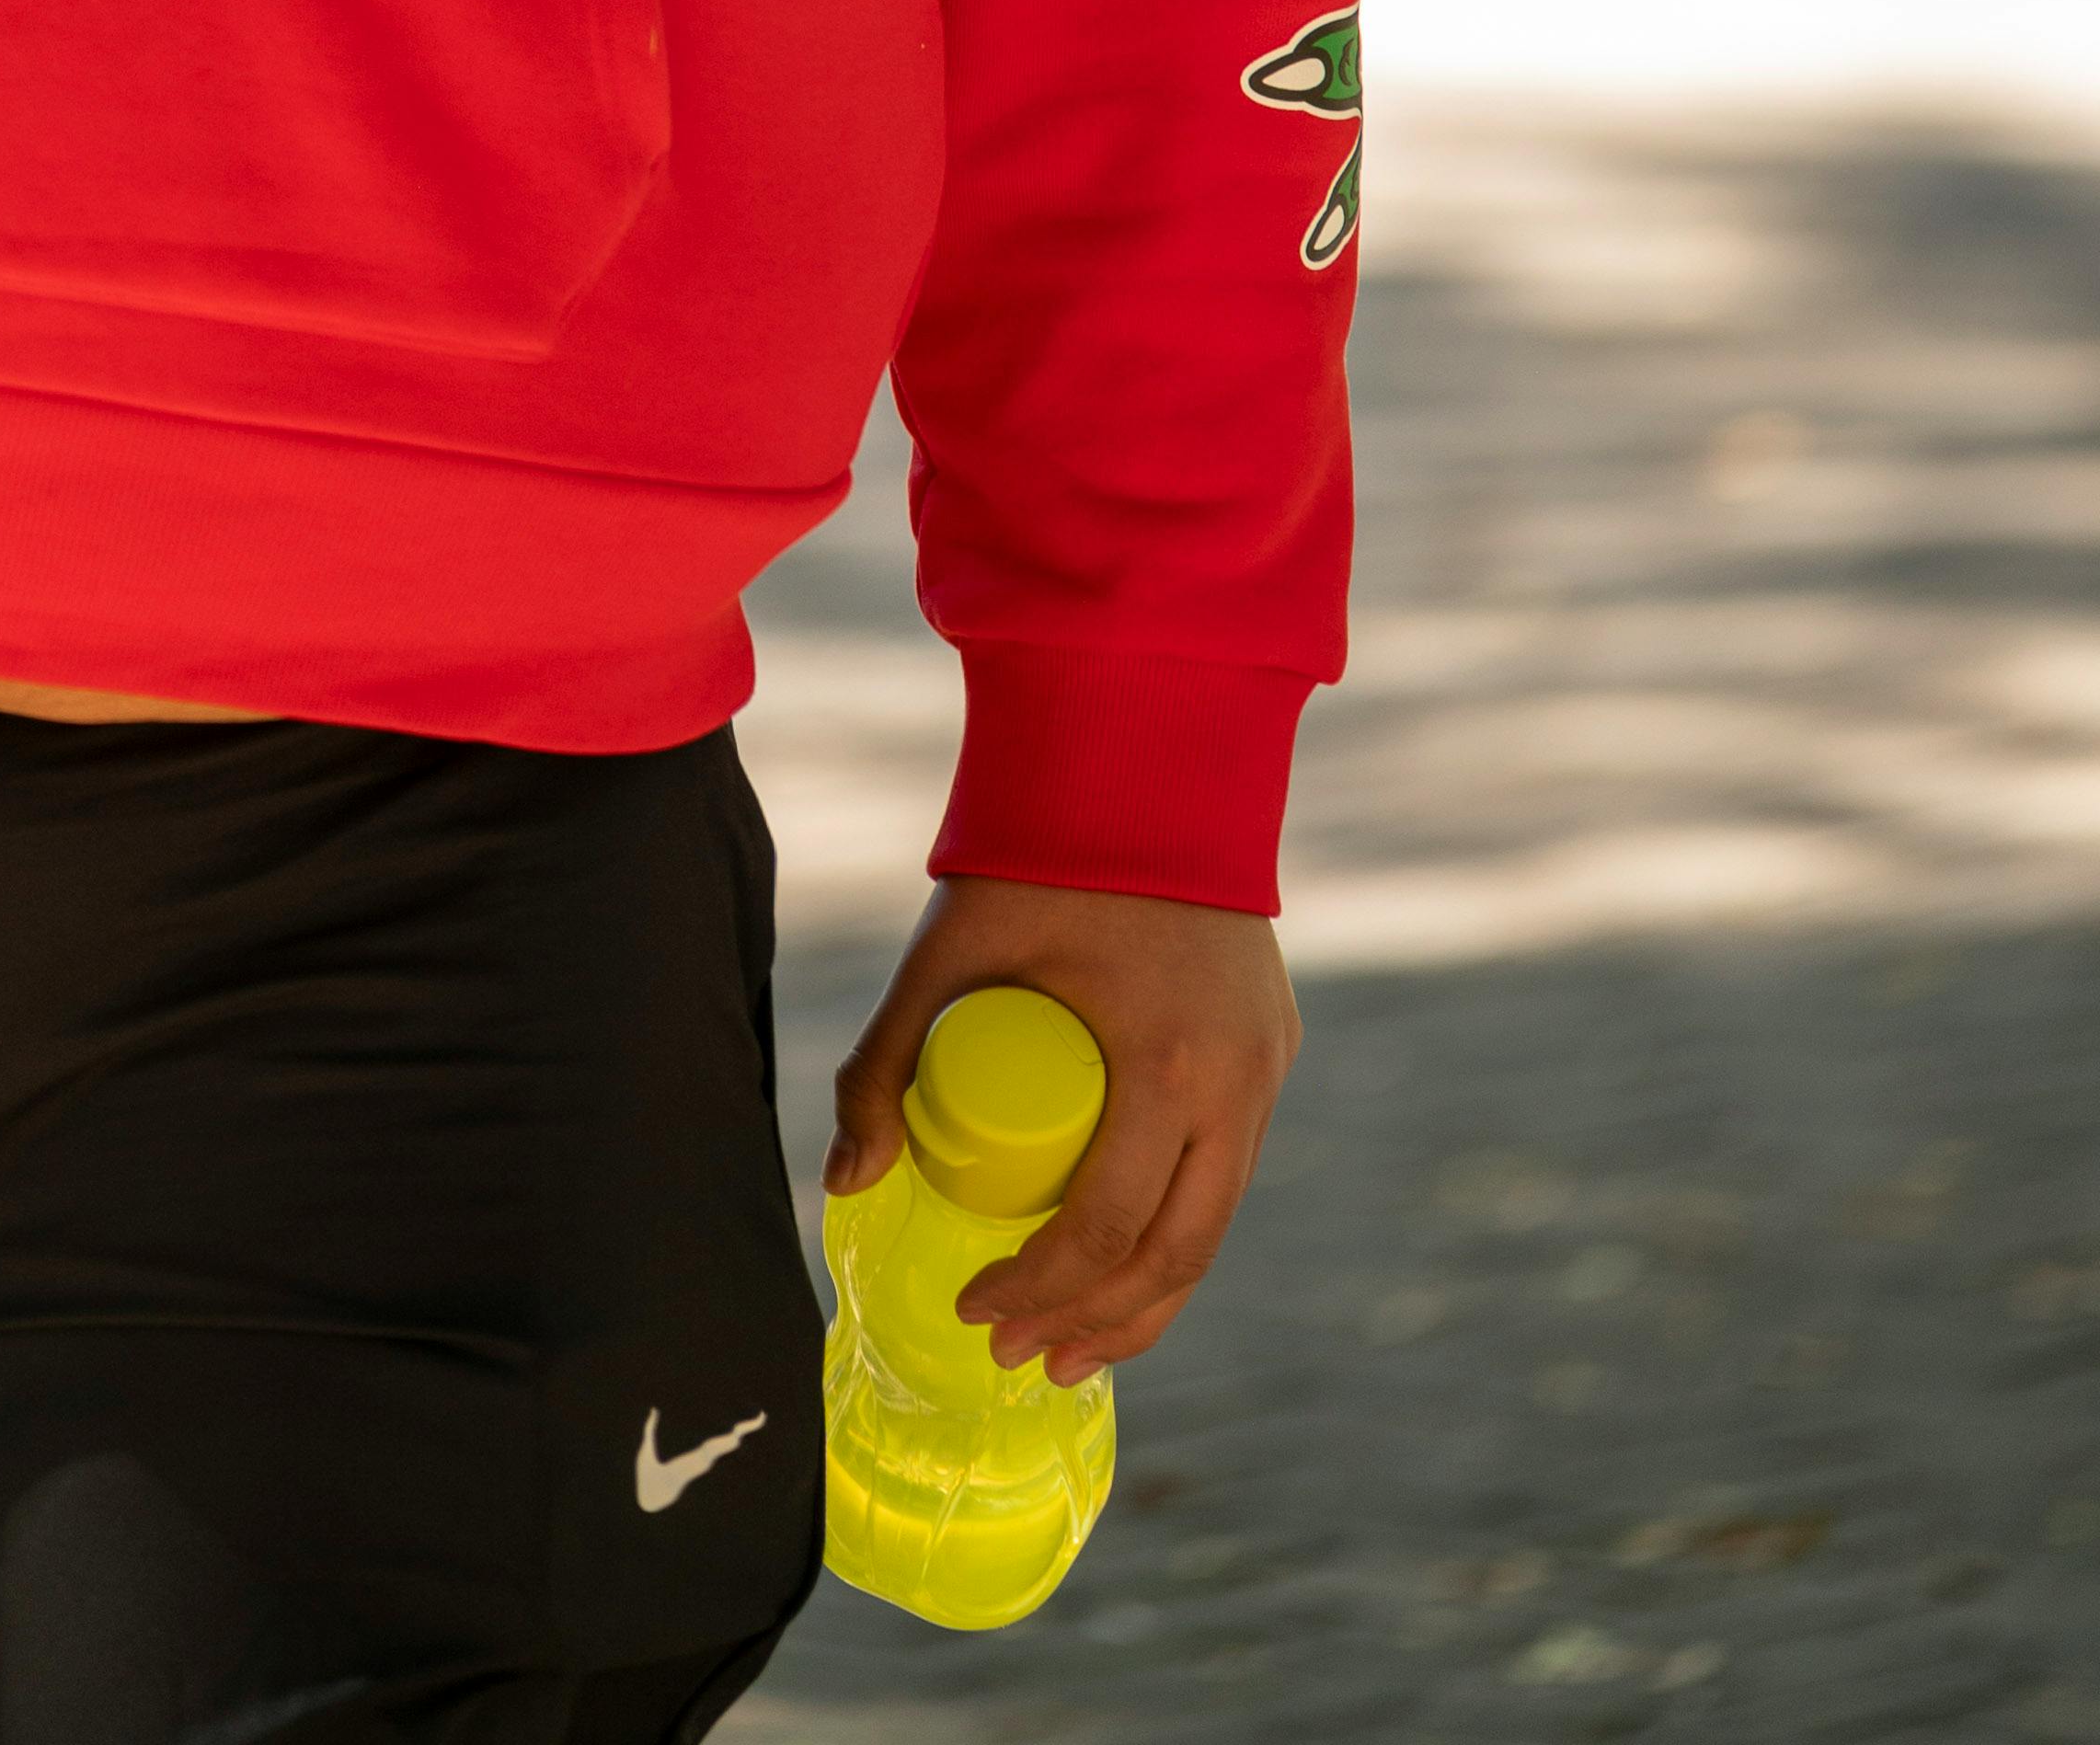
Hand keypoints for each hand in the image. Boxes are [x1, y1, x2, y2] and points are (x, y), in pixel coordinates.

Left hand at [828, 873, 1298, 1385]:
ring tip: (1073, 1350)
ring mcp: (1267, 1067)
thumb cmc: (1036, 854)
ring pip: (1214, 1227)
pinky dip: (1181, 1232)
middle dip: (1096, 1324)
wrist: (1142, 754)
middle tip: (1021, 1359)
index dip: (1041, 1289)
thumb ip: (884, 1058)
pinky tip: (1134, 1266)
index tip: (976, 1311)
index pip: (1107, 1225)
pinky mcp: (1273, 1049)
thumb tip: (842, 1183)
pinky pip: (1229, 1172)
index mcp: (1169, 1061)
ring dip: (1148, 1299)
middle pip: (1175, 1253)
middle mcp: (1238, 1079)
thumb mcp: (947, 950)